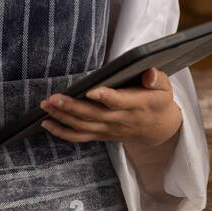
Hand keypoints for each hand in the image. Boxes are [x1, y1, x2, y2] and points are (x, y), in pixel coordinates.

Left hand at [39, 68, 182, 149]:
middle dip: (72, 107)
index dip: (105, 97)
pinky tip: (46, 123)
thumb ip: (157, 78)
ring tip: (46, 106)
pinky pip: (80, 137)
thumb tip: (148, 73)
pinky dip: (62, 132)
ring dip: (62, 118)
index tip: (90, 90)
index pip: (119, 102)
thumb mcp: (165, 87)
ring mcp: (109, 129)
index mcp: (137, 104)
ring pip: (83, 126)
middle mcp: (120, 119)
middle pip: (93, 115)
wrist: (159, 129)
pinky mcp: (101, 134)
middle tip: (53, 98)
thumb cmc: (158, 101)